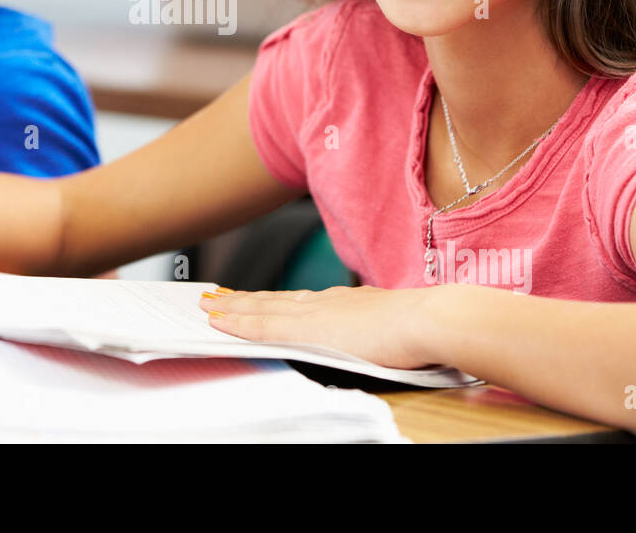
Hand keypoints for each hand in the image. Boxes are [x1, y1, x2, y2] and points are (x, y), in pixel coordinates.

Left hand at [198, 285, 441, 369]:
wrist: (427, 321)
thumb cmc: (421, 329)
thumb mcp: (393, 326)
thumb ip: (377, 329)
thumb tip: (379, 338)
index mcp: (345, 303)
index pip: (298, 302)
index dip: (271, 301)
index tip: (251, 298)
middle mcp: (325, 301)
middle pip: (273, 301)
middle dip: (242, 300)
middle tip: (213, 297)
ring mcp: (314, 312)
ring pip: (261, 309)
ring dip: (232, 308)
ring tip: (207, 305)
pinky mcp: (308, 328)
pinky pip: (263, 325)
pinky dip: (238, 322)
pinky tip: (220, 322)